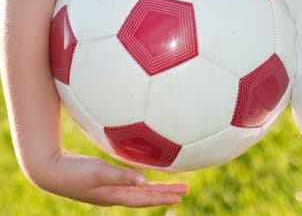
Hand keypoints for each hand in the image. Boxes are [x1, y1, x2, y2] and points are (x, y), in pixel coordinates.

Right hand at [34, 149, 188, 206]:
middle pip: (144, 195)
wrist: (50, 170)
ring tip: (168, 187)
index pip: (144, 198)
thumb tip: (144, 181)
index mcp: (115, 195)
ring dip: (154, 189)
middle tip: (184, 190)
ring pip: (137, 190)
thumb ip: (120, 176)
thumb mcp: (98, 172)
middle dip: (164, 193)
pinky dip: (139, 181)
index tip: (181, 193)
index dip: (163, 196)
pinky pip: (127, 183)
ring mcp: (107, 189)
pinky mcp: (102, 180)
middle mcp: (114, 194)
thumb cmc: (74, 171)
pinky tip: (141, 177)